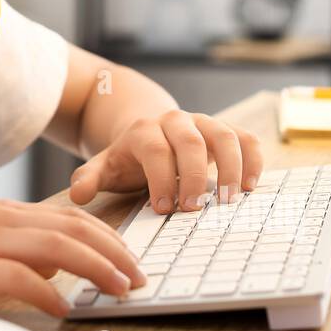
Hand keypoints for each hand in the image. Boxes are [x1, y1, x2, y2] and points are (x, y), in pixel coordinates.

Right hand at [0, 200, 146, 317]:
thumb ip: (16, 253)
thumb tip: (55, 272)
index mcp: (5, 212)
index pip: (72, 217)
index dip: (109, 237)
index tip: (133, 259)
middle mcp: (0, 220)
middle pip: (74, 228)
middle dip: (115, 252)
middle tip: (141, 277)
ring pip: (57, 248)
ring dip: (96, 269)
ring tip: (121, 290)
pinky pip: (19, 278)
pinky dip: (48, 293)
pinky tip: (66, 308)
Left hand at [68, 110, 265, 214]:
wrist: (147, 131)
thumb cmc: (128, 158)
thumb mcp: (104, 166)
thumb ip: (89, 178)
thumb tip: (77, 194)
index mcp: (143, 131)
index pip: (155, 150)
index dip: (161, 179)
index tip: (162, 209)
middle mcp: (175, 121)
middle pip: (190, 141)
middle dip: (194, 176)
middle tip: (194, 209)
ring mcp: (203, 123)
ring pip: (223, 135)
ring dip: (230, 167)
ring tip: (229, 200)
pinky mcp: (224, 131)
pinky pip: (245, 138)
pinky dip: (252, 159)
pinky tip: (249, 186)